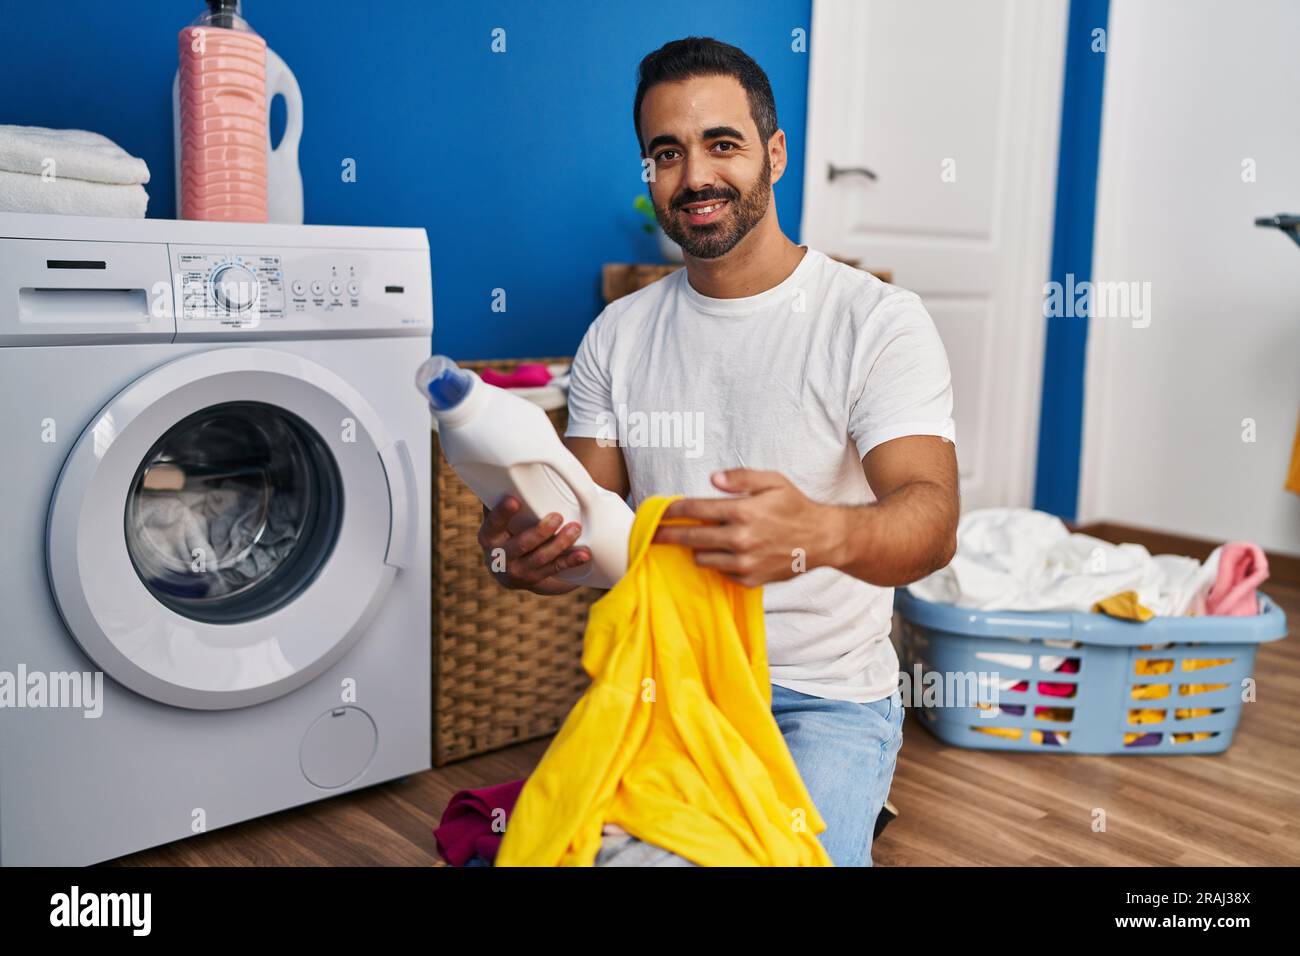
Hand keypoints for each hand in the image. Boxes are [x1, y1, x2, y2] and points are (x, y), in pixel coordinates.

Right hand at [478, 496, 590, 594]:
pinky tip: (584, 554)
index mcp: (488, 536)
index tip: (514, 500)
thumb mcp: (498, 521)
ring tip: (575, 529)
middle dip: (540, 531)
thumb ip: (500, 500)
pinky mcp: (534, 579)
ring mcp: (517, 570)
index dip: (502, 513)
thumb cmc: (505, 533)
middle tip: (557, 517)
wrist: (507, 570)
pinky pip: (555, 569)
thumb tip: (503, 471)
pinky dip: (571, 561)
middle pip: (521, 544)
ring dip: (560, 543)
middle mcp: (500, 556)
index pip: (493, 523)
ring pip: (541, 558)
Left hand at [651, 469, 841, 587]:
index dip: (671, 510)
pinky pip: (720, 573)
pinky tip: (724, 554)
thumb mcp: (772, 481)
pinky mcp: (750, 579)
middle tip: (653, 534)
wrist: (822, 539)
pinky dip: (718, 564)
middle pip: (690, 538)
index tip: (657, 512)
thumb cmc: (795, 506)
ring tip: (699, 540)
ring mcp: (744, 563)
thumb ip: (740, 477)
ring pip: (702, 558)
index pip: (694, 509)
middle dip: (667, 535)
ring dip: (697, 549)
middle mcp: (740, 539)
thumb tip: (712, 479)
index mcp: (743, 511)